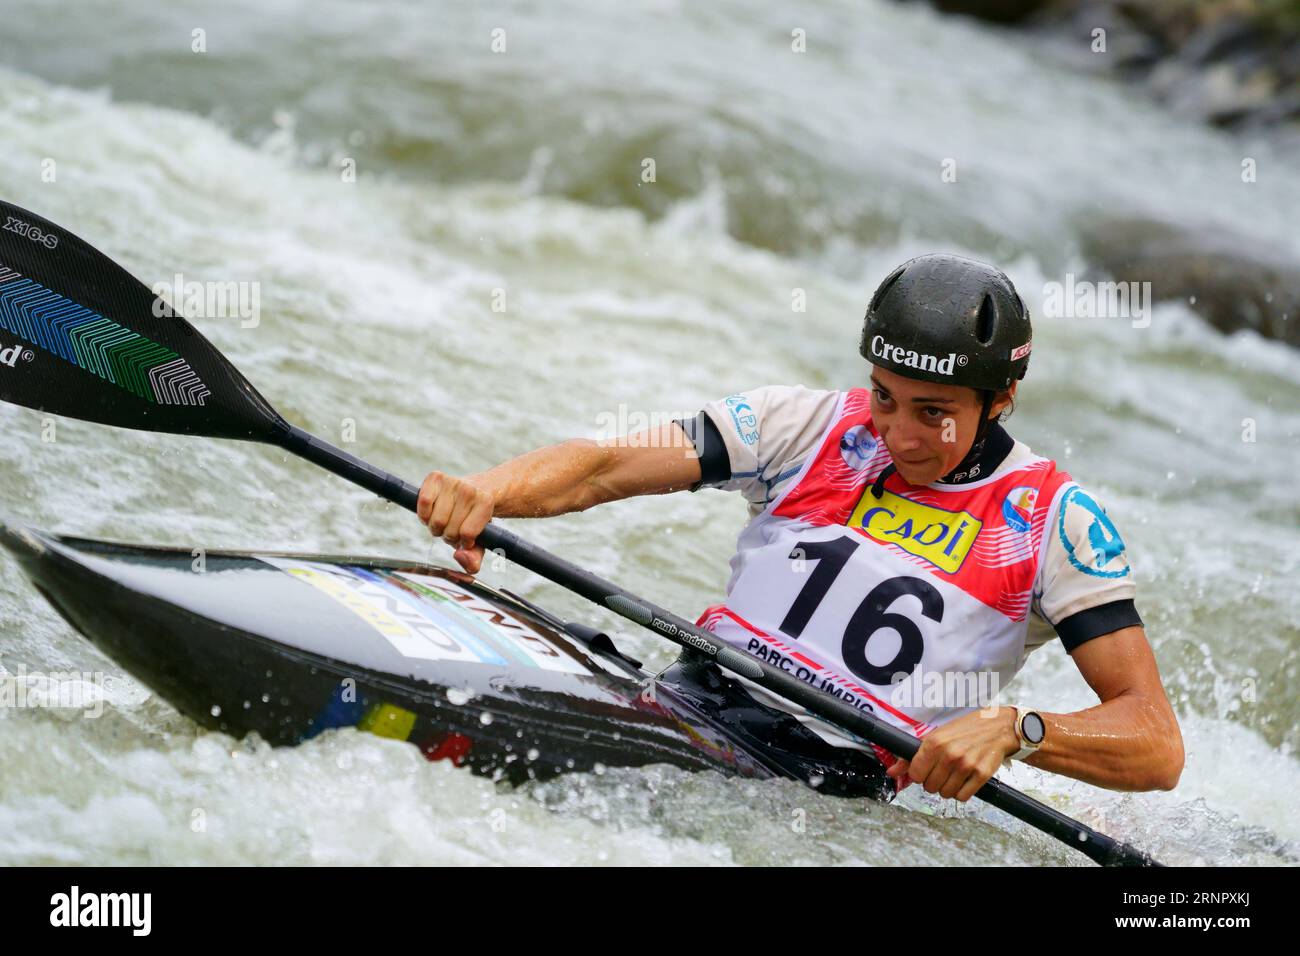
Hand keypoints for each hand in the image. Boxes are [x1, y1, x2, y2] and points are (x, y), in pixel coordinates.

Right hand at [416, 470, 494, 573]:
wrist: (477, 490)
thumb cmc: (476, 519)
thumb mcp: (481, 540)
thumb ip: (474, 558)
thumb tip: (459, 556)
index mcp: (486, 502)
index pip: (467, 534)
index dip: (464, 542)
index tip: (467, 536)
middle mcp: (470, 489)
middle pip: (449, 529)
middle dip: (449, 535)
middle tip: (454, 528)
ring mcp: (453, 481)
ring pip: (435, 520)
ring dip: (436, 527)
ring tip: (445, 521)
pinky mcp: (436, 477)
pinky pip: (423, 502)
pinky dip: (424, 515)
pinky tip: (432, 513)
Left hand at [885, 706, 1019, 801]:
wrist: (998, 726)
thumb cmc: (965, 729)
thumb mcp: (936, 736)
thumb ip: (912, 756)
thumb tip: (891, 772)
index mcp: (934, 742)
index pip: (915, 775)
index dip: (919, 775)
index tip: (926, 770)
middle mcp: (949, 754)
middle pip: (930, 787)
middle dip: (934, 782)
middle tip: (943, 771)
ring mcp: (966, 765)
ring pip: (945, 793)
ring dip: (948, 788)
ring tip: (954, 774)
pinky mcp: (981, 774)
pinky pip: (962, 797)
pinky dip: (962, 792)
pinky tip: (964, 780)